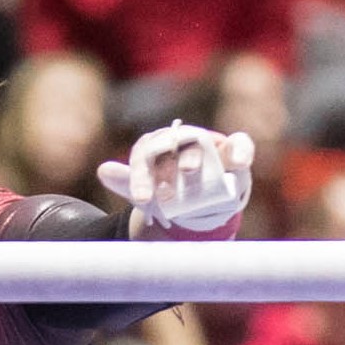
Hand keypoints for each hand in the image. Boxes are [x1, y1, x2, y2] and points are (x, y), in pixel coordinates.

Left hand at [97, 123, 251, 231]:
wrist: (204, 202)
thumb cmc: (172, 192)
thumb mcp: (149, 190)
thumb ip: (128, 183)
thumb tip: (102, 170)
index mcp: (157, 148)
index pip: (145, 155)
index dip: (140, 177)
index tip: (141, 199)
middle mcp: (181, 141)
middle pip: (171, 147)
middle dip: (166, 168)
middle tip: (163, 192)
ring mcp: (208, 145)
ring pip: (199, 146)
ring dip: (192, 158)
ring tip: (189, 172)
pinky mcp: (233, 152)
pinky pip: (239, 144)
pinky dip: (241, 150)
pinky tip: (239, 161)